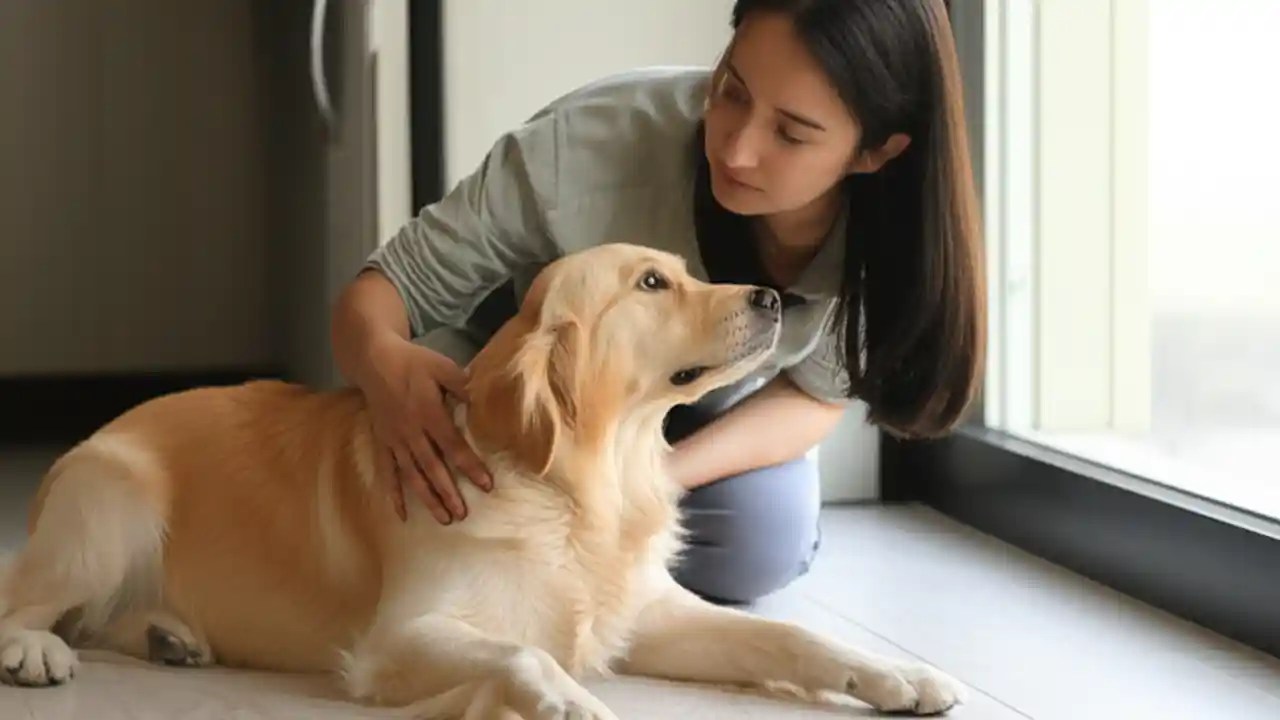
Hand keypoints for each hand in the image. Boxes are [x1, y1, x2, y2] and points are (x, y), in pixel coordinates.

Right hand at [360, 335, 492, 523]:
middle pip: (432, 467)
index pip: (452, 445)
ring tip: (443, 519)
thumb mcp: (442, 366)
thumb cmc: (413, 363)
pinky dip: (394, 494)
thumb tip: (484, 402)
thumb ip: (463, 384)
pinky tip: (402, 514)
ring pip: (412, 474)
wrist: (374, 360)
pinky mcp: (383, 443)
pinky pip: (387, 472)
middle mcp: (411, 431)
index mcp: (428, 413)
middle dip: (448, 492)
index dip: (469, 465)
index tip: (485, 484)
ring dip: (427, 498)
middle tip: (463, 514)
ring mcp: (395, 440)